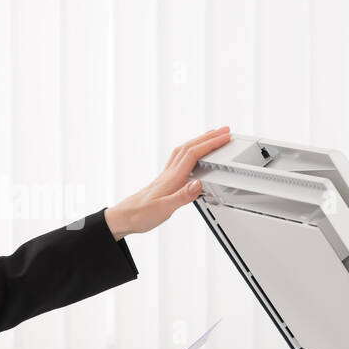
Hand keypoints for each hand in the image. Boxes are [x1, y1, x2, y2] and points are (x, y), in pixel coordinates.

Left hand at [104, 126, 231, 238]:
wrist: (124, 217)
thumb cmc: (140, 214)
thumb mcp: (164, 209)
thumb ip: (182, 197)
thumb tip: (198, 184)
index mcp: (172, 178)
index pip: (194, 154)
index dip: (210, 144)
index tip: (225, 137)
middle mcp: (169, 173)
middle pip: (190, 147)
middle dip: (209, 137)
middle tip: (224, 131)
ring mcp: (167, 175)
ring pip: (184, 150)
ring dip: (200, 141)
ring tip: (213, 136)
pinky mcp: (165, 180)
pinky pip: (179, 158)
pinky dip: (190, 151)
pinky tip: (193, 155)